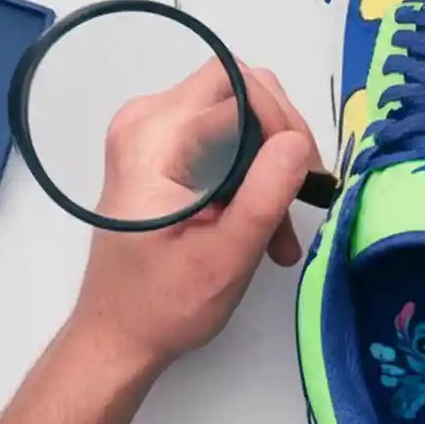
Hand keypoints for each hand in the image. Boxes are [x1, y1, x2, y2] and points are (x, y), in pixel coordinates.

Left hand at [69, 60, 323, 366]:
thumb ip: (264, 195)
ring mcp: (151, 131)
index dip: (285, 124)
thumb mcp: (226, 257)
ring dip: (271, 162)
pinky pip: (222, 136)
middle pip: (241, 88)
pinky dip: (250, 172)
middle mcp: (146, 120)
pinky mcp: (160, 149)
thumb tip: (298, 142)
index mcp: (154, 139)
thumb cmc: (164, 304)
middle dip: (282, 138)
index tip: (307, 177)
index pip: (241, 89)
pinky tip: (264, 224)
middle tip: (304, 194)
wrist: (117, 335)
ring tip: (284, 230)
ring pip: (239, 112)